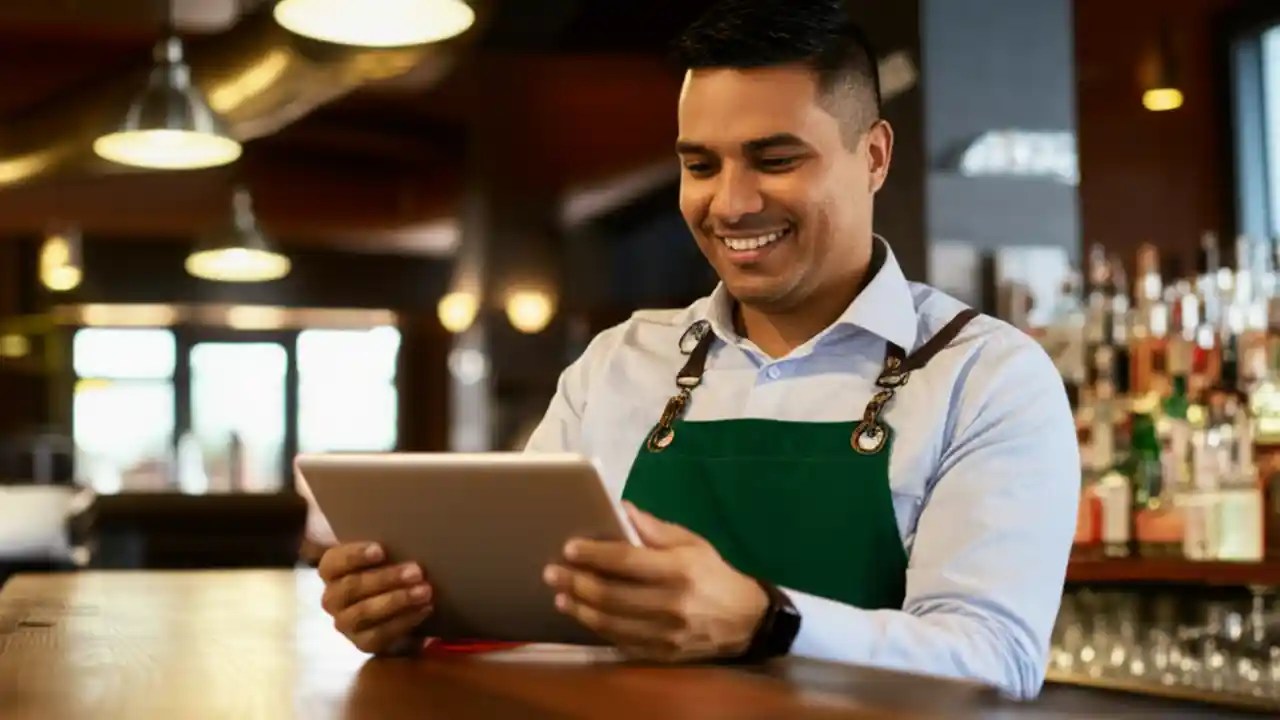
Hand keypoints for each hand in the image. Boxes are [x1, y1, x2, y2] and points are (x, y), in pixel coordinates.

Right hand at [318, 542, 433, 654]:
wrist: (397, 606)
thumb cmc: (388, 567)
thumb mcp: (385, 553)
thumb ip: (385, 544)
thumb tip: (407, 529)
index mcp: (331, 570)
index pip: (334, 561)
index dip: (355, 556)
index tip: (381, 550)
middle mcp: (332, 598)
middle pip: (352, 587)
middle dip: (386, 578)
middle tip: (417, 571)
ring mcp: (345, 623)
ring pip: (364, 612)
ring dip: (397, 600)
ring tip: (425, 590)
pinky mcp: (362, 643)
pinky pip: (380, 634)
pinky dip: (404, 621)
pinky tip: (425, 609)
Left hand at [543, 502, 768, 661]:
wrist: (746, 621)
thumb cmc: (714, 574)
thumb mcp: (693, 543)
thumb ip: (656, 529)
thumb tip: (622, 509)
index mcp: (679, 569)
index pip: (626, 560)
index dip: (594, 554)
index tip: (569, 548)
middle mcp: (671, 603)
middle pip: (611, 594)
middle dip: (576, 582)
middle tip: (552, 573)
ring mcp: (666, 633)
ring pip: (610, 621)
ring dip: (580, 608)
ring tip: (560, 595)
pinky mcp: (662, 653)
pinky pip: (621, 641)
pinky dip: (597, 627)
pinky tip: (583, 614)